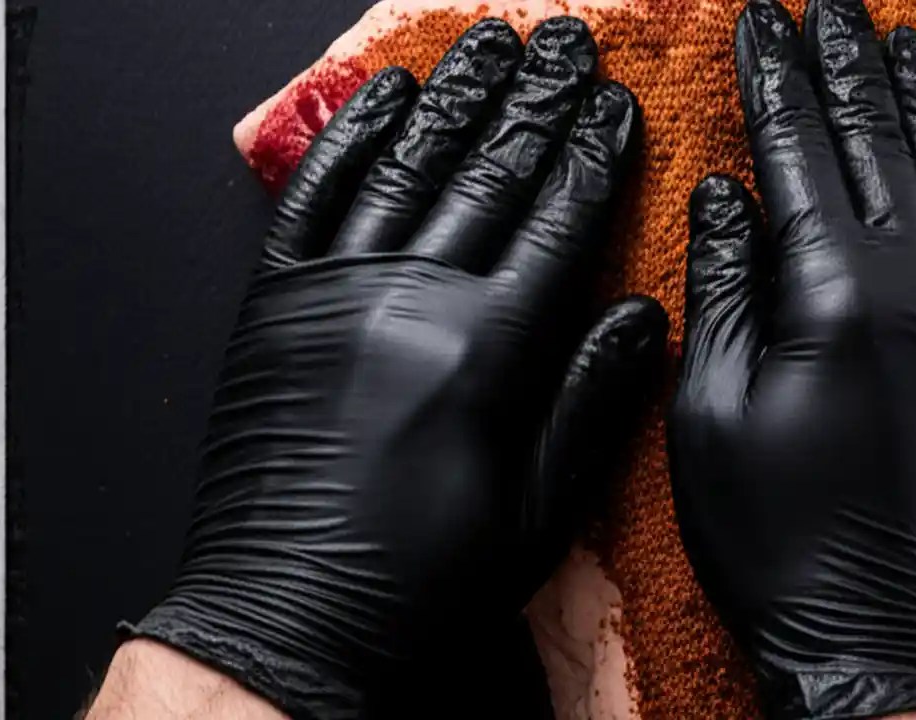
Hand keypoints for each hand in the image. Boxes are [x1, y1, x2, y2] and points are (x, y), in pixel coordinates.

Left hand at [126, 17, 666, 718]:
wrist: (289, 612)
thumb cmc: (426, 575)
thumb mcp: (544, 509)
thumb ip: (595, 400)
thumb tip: (641, 312)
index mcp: (490, 349)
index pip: (559, 222)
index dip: (594, 158)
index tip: (619, 108)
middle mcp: (414, 299)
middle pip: (491, 174)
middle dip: (539, 102)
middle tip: (571, 45)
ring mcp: (337, 289)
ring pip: (410, 165)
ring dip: (459, 95)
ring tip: (495, 40)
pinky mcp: (274, 300)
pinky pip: (314, 195)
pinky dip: (350, 135)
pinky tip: (387, 91)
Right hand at [668, 0, 915, 717]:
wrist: (886, 633)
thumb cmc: (779, 537)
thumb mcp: (711, 412)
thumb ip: (723, 287)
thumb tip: (725, 194)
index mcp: (834, 287)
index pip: (799, 146)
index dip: (774, 76)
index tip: (762, 19)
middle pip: (881, 139)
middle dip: (847, 62)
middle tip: (830, 7)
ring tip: (906, 43)